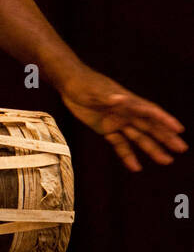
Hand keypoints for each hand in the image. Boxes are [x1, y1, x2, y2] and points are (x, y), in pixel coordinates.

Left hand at [58, 68, 186, 172]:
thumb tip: (122, 99)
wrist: (70, 84)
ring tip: (166, 161)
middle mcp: (127, 113)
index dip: (165, 120)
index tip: (179, 129)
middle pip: (150, 127)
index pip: (151, 112)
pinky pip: (120, 145)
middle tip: (181, 148)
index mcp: (128, 102)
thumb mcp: (95, 91)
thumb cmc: (85, 84)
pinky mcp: (106, 129)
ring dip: (152, 149)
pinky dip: (127, 156)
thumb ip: (109, 97)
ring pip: (139, 138)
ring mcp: (118, 121)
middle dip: (166, 138)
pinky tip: (136, 167)